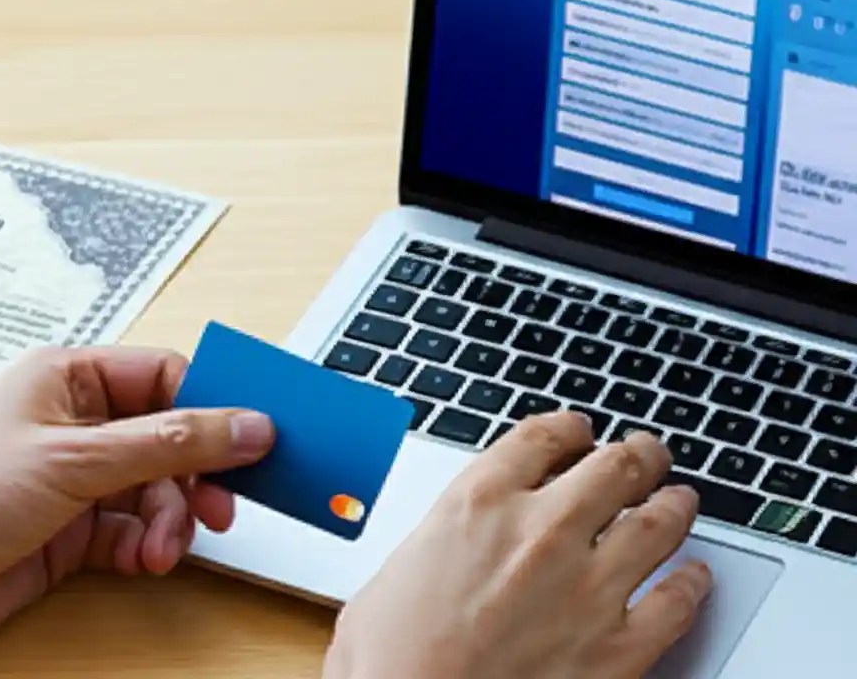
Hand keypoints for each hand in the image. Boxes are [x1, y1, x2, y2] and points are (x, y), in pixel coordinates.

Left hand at [0, 346, 274, 645]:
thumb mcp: (77, 459)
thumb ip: (169, 444)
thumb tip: (243, 425)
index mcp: (70, 379)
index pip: (164, 377)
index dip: (211, 407)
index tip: (252, 439)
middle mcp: (77, 423)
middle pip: (169, 440)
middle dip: (194, 478)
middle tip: (219, 507)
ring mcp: (76, 477)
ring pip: (157, 491)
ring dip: (170, 521)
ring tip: (162, 547)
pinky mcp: (74, 528)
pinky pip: (135, 530)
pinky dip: (147, 546)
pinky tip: (142, 560)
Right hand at [322, 412, 711, 678]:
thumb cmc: (389, 662)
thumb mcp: (391, 575)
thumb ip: (435, 544)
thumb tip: (445, 550)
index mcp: (478, 504)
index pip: (542, 437)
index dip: (568, 428)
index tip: (576, 432)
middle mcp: (541, 533)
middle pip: (614, 466)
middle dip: (636, 455)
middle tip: (644, 456)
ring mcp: (587, 588)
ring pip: (658, 523)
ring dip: (674, 505)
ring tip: (680, 500)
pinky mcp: (618, 649)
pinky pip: (676, 602)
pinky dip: (692, 584)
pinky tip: (693, 577)